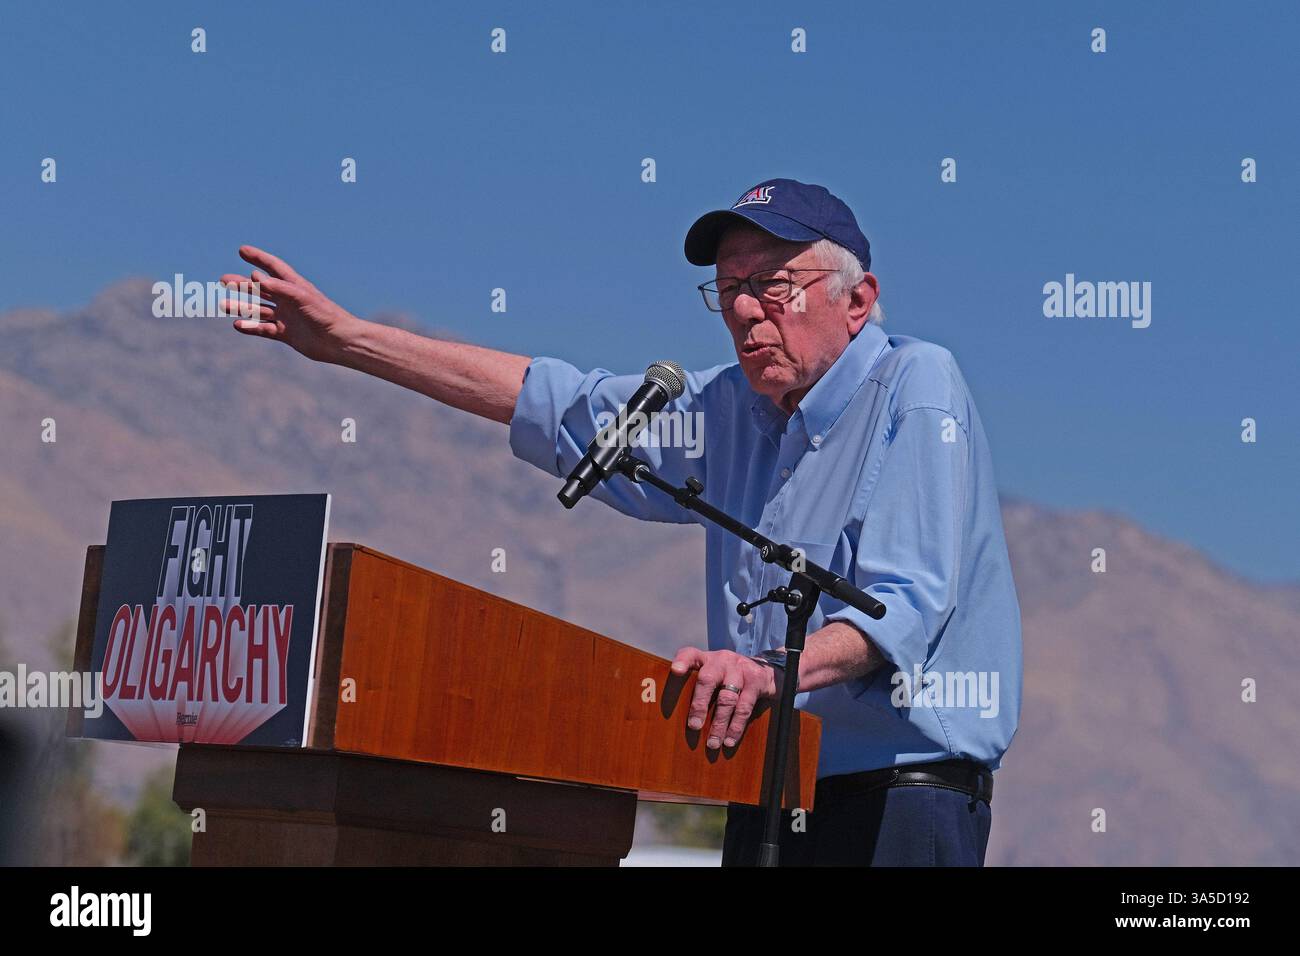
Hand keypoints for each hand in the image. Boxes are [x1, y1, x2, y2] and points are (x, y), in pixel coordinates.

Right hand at [220, 245, 361, 363]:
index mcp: (294, 286)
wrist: (339, 341)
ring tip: (223, 304)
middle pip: (261, 288)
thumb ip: (280, 287)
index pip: (273, 267)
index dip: (258, 258)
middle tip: (223, 280)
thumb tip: (256, 278)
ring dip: (242, 307)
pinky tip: (238, 325)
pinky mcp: (286, 334)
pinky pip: (264, 329)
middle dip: (242, 284)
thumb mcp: (302, 297)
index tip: (241, 250)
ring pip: (259, 309)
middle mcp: (288, 299)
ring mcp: (286, 317)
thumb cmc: (325, 315)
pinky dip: (251, 327)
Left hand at [670, 648, 781, 749]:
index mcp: (706, 659)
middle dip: (699, 704)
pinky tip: (729, 740)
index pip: (691, 654)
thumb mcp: (712, 673)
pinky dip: (736, 726)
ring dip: (719, 723)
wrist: (764, 670)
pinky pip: (744, 707)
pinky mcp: (756, 681)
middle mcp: (722, 660)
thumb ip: (696, 686)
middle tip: (694, 726)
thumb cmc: (728, 677)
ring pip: (727, 698)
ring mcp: (740, 669)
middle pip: (708, 679)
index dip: (682, 661)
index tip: (675, 671)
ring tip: (712, 743)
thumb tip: (676, 717)